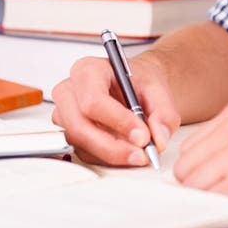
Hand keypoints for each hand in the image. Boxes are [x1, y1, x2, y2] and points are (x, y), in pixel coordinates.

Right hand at [51, 55, 180, 166]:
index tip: (143, 136)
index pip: (93, 100)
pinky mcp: (69, 132)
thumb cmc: (139, 81)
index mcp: (88, 70)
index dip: (118, 121)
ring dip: (111, 155)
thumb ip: (163, 112)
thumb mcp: (158, 89)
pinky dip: (107, 157)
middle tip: (142, 154)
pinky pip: (83, 152)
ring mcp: (64, 113)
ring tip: (139, 154)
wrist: (135, 86)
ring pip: (80, 143)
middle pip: (80, 127)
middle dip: (113, 147)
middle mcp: (69, 91)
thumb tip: (159, 138)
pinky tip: (127, 152)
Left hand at [174, 98, 227, 198]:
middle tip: (213, 189)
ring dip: (209, 193)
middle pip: (187, 165)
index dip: (196, 164)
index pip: (191, 145)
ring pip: (195, 184)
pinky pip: (216, 197)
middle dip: (196, 181)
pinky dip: (225, 202)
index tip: (202, 174)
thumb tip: (213, 155)